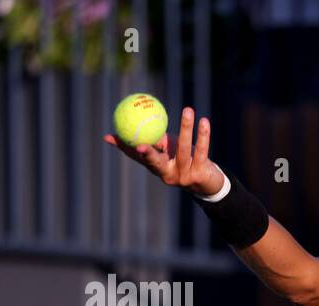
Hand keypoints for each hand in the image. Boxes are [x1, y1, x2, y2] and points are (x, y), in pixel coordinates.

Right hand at [102, 106, 224, 195]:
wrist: (208, 183)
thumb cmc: (182, 160)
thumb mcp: (166, 151)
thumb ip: (151, 140)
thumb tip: (125, 123)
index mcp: (156, 168)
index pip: (137, 157)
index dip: (123, 147)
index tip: (111, 137)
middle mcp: (168, 174)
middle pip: (154, 161)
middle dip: (146, 153)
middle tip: (140, 143)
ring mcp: (184, 175)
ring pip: (183, 149)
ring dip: (186, 127)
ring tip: (187, 109)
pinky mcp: (200, 174)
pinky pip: (201, 150)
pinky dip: (203, 135)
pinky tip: (203, 121)